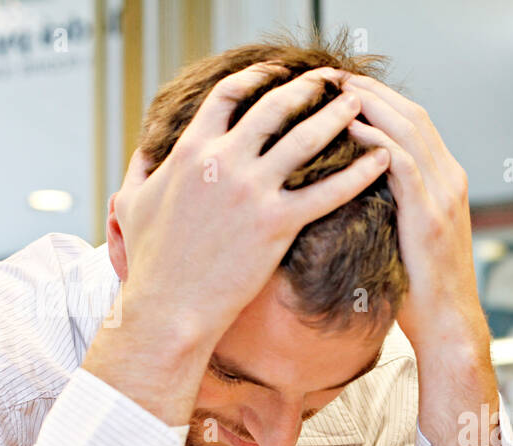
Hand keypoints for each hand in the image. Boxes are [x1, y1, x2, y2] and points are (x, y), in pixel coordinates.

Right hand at [114, 62, 388, 351]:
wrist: (169, 306)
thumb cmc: (152, 261)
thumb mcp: (132, 202)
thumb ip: (141, 167)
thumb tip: (145, 149)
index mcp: (191, 150)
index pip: (229, 95)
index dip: (258, 77)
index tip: (280, 73)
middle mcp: (223, 161)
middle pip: (274, 106)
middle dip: (308, 87)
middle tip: (332, 80)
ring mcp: (252, 192)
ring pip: (305, 139)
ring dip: (336, 116)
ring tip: (358, 104)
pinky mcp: (277, 224)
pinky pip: (329, 192)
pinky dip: (359, 173)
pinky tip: (380, 159)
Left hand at [340, 72, 486, 354]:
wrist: (448, 324)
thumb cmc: (420, 289)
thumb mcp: (404, 235)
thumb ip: (389, 204)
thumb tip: (347, 186)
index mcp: (446, 181)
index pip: (414, 121)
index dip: (379, 98)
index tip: (342, 87)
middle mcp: (450, 180)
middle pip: (411, 114)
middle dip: (370, 90)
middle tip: (331, 76)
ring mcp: (445, 195)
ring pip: (408, 128)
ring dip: (369, 105)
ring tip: (333, 91)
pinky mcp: (431, 214)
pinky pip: (403, 162)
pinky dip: (376, 140)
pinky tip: (347, 129)